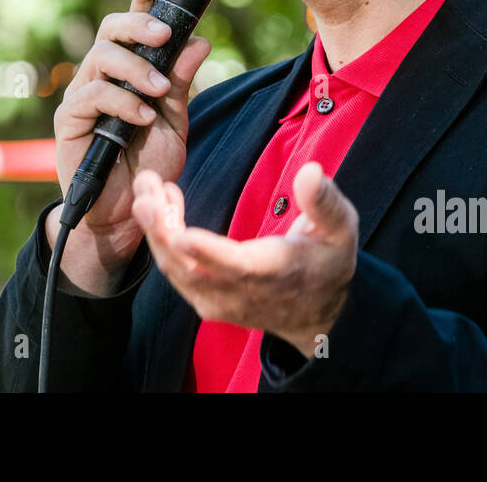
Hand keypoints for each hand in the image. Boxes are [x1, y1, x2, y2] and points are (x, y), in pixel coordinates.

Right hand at [50, 0, 212, 279]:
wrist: (126, 211)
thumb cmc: (147, 161)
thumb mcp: (175, 120)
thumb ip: (182, 82)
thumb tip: (200, 42)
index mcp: (132, 68)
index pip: (137, 23)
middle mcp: (104, 74)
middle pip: (111, 29)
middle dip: (138, 23)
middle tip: (164, 34)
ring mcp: (83, 95)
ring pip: (101, 57)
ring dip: (135, 70)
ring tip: (157, 93)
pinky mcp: (70, 120)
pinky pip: (93, 95)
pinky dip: (122, 102)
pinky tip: (142, 117)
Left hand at [130, 161, 358, 356]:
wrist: (319, 314)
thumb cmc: (329, 262)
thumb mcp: (340, 230)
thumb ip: (325, 202)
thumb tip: (311, 171)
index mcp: (274, 274)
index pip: (236, 266)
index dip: (207, 251)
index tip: (180, 233)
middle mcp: (240, 294)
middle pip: (191, 267)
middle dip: (162, 227)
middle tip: (146, 188)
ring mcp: (218, 301)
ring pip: (175, 269)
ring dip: (155, 228)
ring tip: (146, 188)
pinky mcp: (205, 300)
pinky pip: (175, 272)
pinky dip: (161, 239)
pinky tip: (158, 205)